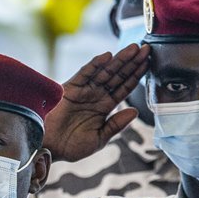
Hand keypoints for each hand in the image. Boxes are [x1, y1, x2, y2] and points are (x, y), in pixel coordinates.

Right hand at [42, 43, 147, 161]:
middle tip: (146, 49)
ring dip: (119, 60)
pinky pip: (85, 74)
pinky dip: (95, 64)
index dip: (137, 76)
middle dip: (132, 63)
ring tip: (133, 48)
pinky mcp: (70, 89)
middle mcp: (96, 96)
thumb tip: (134, 111)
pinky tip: (108, 56)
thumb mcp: (99, 138)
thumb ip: (116, 124)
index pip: (124, 88)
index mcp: (104, 108)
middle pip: (118, 76)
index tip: (149, 63)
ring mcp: (84, 91)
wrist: (49, 148)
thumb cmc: (71, 146)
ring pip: (105, 72)